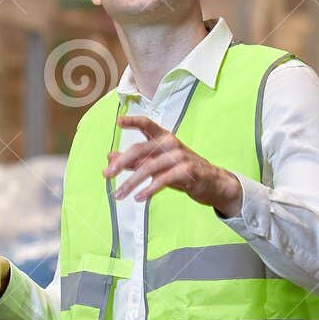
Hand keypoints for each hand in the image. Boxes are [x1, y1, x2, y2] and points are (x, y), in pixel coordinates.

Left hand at [106, 114, 242, 214]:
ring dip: (130, 183)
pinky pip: (162, 180)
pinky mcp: (187, 170)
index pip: (147, 124)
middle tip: (106, 175)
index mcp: (163, 137)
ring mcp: (180, 156)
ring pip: (148, 168)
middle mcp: (171, 143)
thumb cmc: (181, 170)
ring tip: (118, 195)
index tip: (118, 121)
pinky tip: (139, 198)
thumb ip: (134, 160)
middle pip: (140, 150)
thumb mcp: (157, 164)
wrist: (212, 182)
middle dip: (120, 163)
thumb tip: (109, 157)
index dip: (133, 121)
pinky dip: (148, 190)